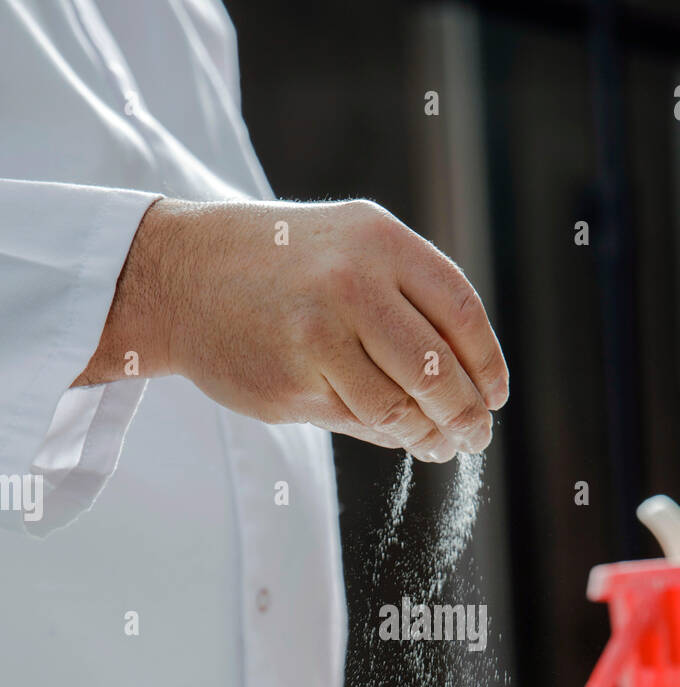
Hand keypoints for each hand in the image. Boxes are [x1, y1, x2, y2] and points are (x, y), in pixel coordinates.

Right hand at [76, 197, 508, 462]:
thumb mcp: (349, 249)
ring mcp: (318, 334)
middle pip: (438, 369)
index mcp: (379, 241)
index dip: (486, 363)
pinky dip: (383, 434)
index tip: (494, 395)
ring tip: (437, 446)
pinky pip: (358, 421)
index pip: (461, 312)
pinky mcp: (290, 382)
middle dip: (465, 414)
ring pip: (400, 407)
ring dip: (428, 436)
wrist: (179, 275)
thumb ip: (407, 299)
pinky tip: (392, 433)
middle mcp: (353, 282)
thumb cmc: (279, 267)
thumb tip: (469, 381)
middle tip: (475, 437)